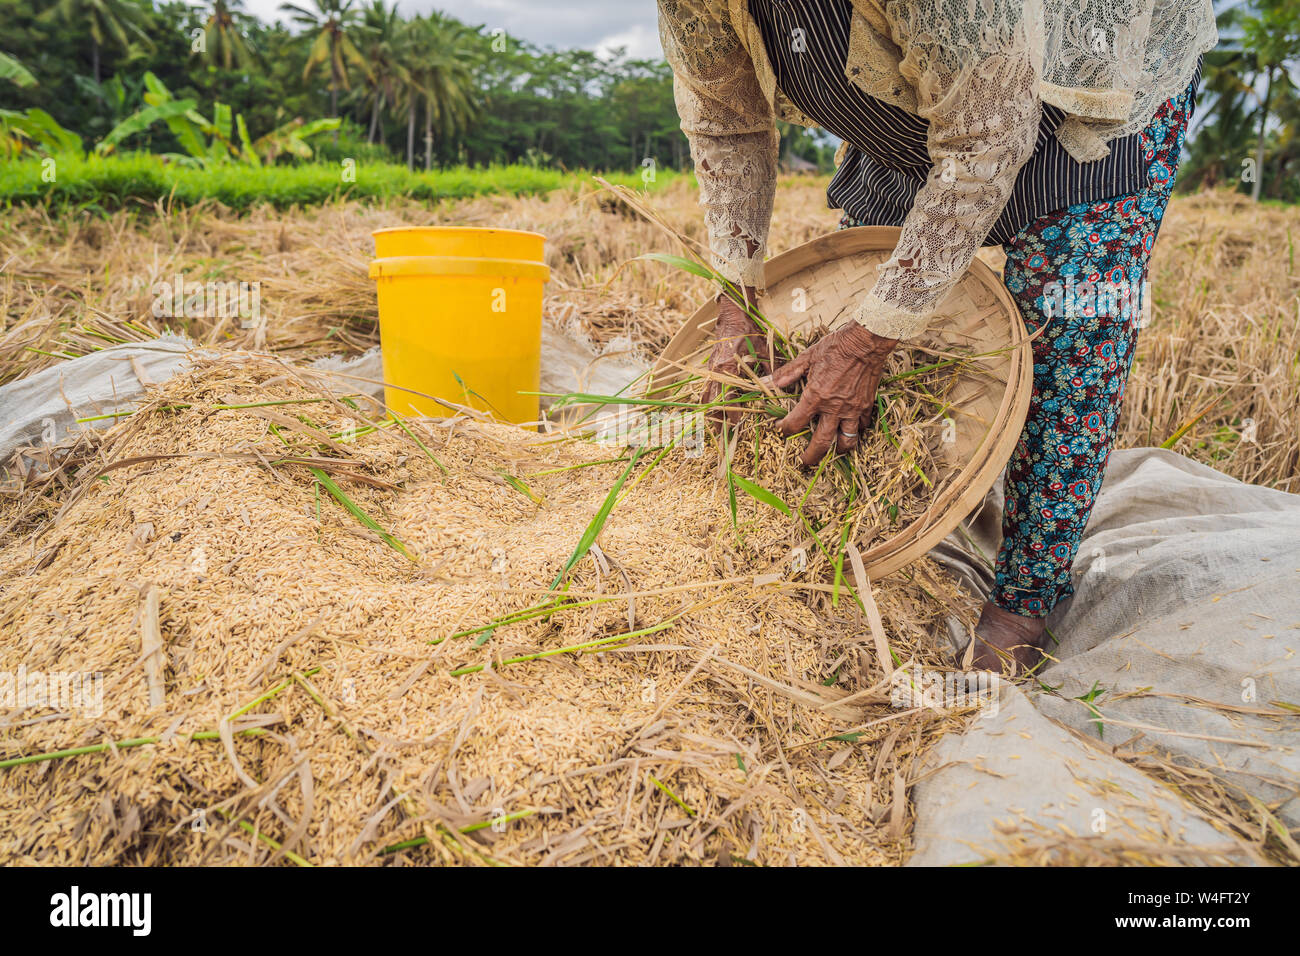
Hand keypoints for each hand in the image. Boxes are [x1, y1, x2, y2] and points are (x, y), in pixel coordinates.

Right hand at [703, 287, 774, 428]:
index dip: (731, 415)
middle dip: (717, 421)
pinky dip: (708, 401)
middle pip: (712, 403)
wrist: (733, 313)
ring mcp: (710, 370)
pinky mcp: (710, 367)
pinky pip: (706, 389)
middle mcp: (716, 372)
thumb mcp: (764, 352)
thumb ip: (769, 373)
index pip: (727, 399)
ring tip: (715, 429)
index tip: (737, 426)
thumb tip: (778, 391)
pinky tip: (711, 411)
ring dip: (710, 413)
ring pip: (706, 398)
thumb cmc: (749, 331)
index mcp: (728, 370)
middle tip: (723, 437)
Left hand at [771, 323, 897, 466]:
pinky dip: (855, 431)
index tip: (781, 429)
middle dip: (811, 457)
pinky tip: (850, 430)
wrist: (866, 342)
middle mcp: (834, 408)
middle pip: (822, 443)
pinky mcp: (866, 406)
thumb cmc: (836, 347)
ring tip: (832, 452)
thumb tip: (769, 382)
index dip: (785, 429)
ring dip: (838, 450)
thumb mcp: (807, 357)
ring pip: (846, 441)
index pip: (796, 423)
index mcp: (816, 396)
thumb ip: (788, 373)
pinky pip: (861, 426)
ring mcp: (852, 409)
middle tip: (804, 463)